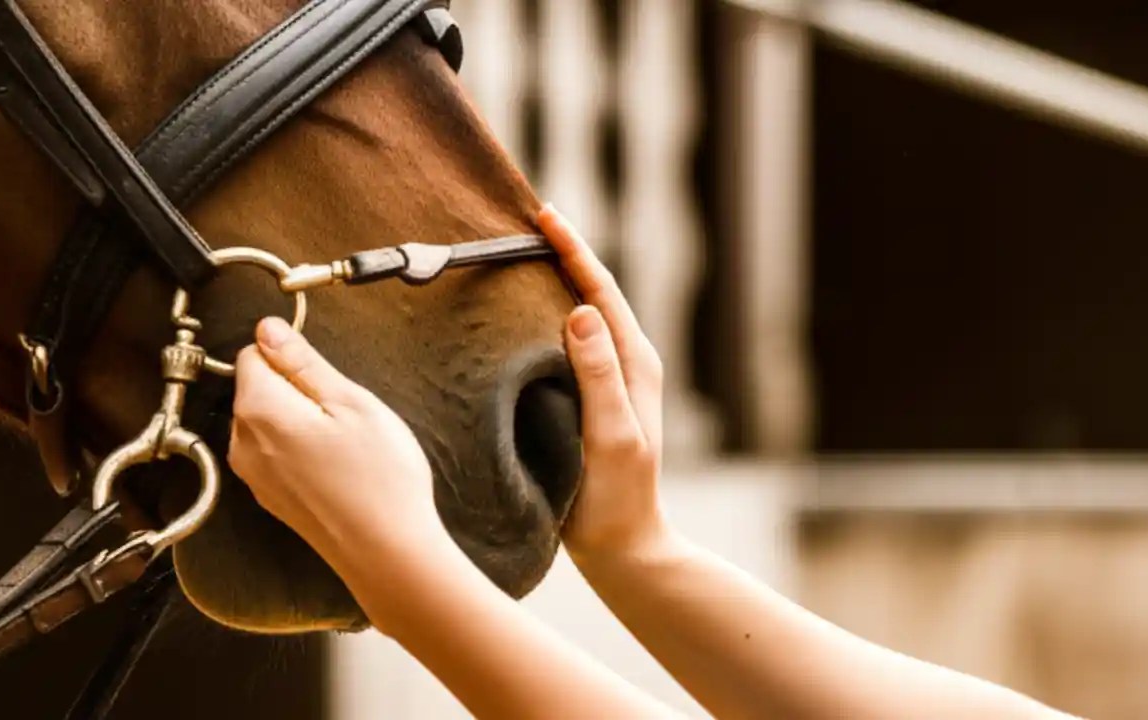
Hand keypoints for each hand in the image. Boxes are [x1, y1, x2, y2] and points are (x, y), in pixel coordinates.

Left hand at [228, 317, 445, 580]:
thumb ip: (302, 362)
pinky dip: (301, 448)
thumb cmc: (379, 478)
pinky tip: (336, 465)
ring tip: (344, 441)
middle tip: (344, 411)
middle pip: (258, 388)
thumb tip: (267, 329)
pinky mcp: (271, 497)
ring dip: (300, 419)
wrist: (386, 552)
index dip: (291, 354)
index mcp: (259, 411)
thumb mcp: (350, 401)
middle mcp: (243, 443)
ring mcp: (254, 475)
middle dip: (296, 388)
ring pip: (268, 421)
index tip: (325, 374)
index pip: (252, 354)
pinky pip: (276, 452)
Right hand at [538, 205, 669, 564]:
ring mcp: (605, 380)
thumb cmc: (617, 498)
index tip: (544, 216)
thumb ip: (600, 377)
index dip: (574, 251)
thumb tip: (583, 310)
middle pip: (591, 293)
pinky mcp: (585, 397)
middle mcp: (623, 363)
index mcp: (635, 363)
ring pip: (576, 315)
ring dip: (549, 283)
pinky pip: (561, 344)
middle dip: (560, 254)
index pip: (602, 291)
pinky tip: (512, 317)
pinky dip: (540, 319)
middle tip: (520, 221)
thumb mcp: (612, 436)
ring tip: (513, 254)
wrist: (621, 548)